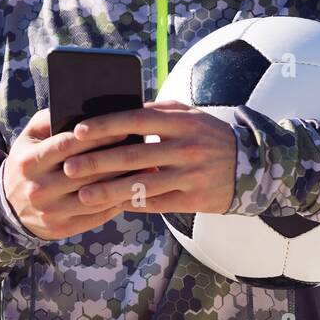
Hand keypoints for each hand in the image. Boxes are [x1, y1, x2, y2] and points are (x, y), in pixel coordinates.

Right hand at [2, 108, 142, 240]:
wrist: (9, 208)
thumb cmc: (28, 162)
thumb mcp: (28, 138)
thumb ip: (49, 119)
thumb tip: (83, 108)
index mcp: (29, 162)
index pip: (67, 146)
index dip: (96, 137)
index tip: (123, 128)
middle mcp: (38, 189)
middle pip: (86, 172)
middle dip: (117, 158)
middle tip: (144, 147)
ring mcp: (51, 212)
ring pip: (95, 195)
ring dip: (124, 182)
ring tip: (148, 168)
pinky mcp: (62, 229)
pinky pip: (96, 215)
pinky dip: (118, 201)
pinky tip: (135, 189)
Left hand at [62, 100, 236, 214]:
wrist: (249, 165)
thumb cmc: (207, 135)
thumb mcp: (188, 116)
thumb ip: (155, 113)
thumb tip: (115, 114)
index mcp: (182, 121)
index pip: (137, 119)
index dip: (107, 124)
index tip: (79, 130)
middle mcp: (187, 147)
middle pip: (135, 154)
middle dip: (98, 162)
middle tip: (69, 167)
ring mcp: (191, 175)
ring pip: (143, 185)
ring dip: (109, 191)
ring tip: (83, 195)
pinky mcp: (194, 199)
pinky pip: (157, 203)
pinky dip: (132, 204)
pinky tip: (111, 206)